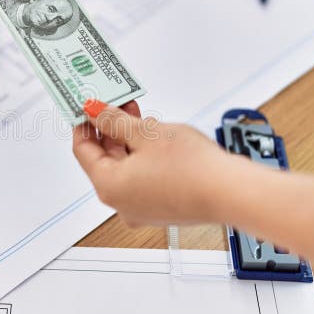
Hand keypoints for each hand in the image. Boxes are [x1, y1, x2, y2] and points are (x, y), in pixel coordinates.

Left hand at [72, 99, 230, 226]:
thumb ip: (114, 120)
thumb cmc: (192, 169)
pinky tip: (155, 137)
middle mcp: (121, 204)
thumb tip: (95, 112)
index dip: (84, 124)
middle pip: (105, 159)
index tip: (87, 107)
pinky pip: (143, 177)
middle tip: (117, 104)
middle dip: (110, 129)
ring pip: (126, 167)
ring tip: (140, 116)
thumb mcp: (145, 132)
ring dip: (129, 140)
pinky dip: (144, 157)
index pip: (82, 150)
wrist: (230, 192)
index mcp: (109, 187)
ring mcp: (141, 208)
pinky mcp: (161, 207)